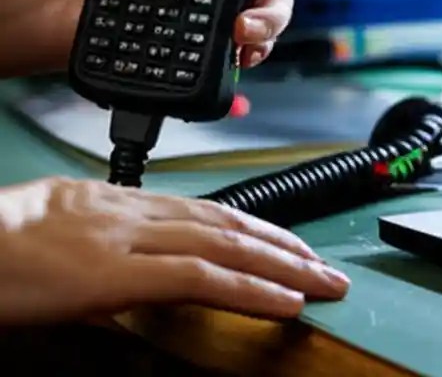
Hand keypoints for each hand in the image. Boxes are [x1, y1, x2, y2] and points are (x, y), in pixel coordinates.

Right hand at [0, 177, 348, 324]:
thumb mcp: (54, 233)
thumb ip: (101, 243)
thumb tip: (127, 264)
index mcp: (116, 202)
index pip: (205, 211)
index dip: (255, 228)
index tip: (288, 244)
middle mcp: (131, 212)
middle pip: (229, 224)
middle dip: (284, 247)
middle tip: (325, 266)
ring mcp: (125, 240)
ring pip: (227, 247)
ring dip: (285, 267)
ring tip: (323, 284)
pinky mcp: (115, 274)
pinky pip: (201, 279)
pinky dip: (251, 289)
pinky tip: (284, 301)